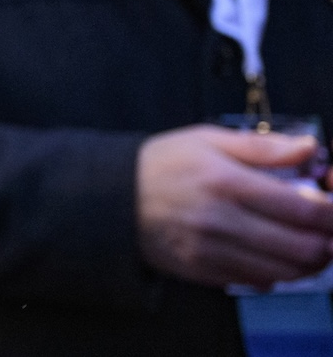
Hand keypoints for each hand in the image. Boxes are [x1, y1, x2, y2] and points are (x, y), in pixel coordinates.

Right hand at [137, 124, 332, 288]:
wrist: (109, 197)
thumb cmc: (159, 165)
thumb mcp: (206, 139)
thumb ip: (263, 146)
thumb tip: (309, 148)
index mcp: (227, 183)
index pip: (305, 210)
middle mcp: (223, 222)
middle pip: (303, 248)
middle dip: (327, 242)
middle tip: (327, 231)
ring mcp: (213, 251)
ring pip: (286, 271)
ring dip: (309, 262)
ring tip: (309, 244)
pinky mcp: (204, 272)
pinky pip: (258, 281)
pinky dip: (278, 273)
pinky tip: (275, 255)